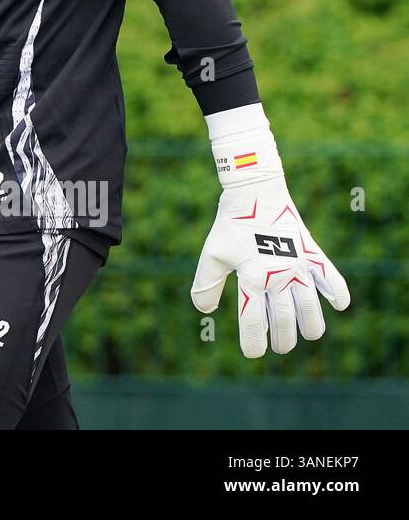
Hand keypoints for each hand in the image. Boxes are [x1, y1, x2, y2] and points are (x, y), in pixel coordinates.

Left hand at [191, 107, 349, 357]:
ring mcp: (297, 264)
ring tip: (310, 334)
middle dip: (282, 338)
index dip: (253, 340)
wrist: (254, 190)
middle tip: (280, 347)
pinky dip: (337, 290)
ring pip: (310, 305)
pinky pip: (330, 275)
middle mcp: (277, 274)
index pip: (253, 319)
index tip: (253, 354)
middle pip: (284, 318)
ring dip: (311, 323)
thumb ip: (207, 283)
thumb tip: (205, 311)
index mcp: (251, 276)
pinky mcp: (311, 252)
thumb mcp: (213, 253)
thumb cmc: (230, 224)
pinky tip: (340, 305)